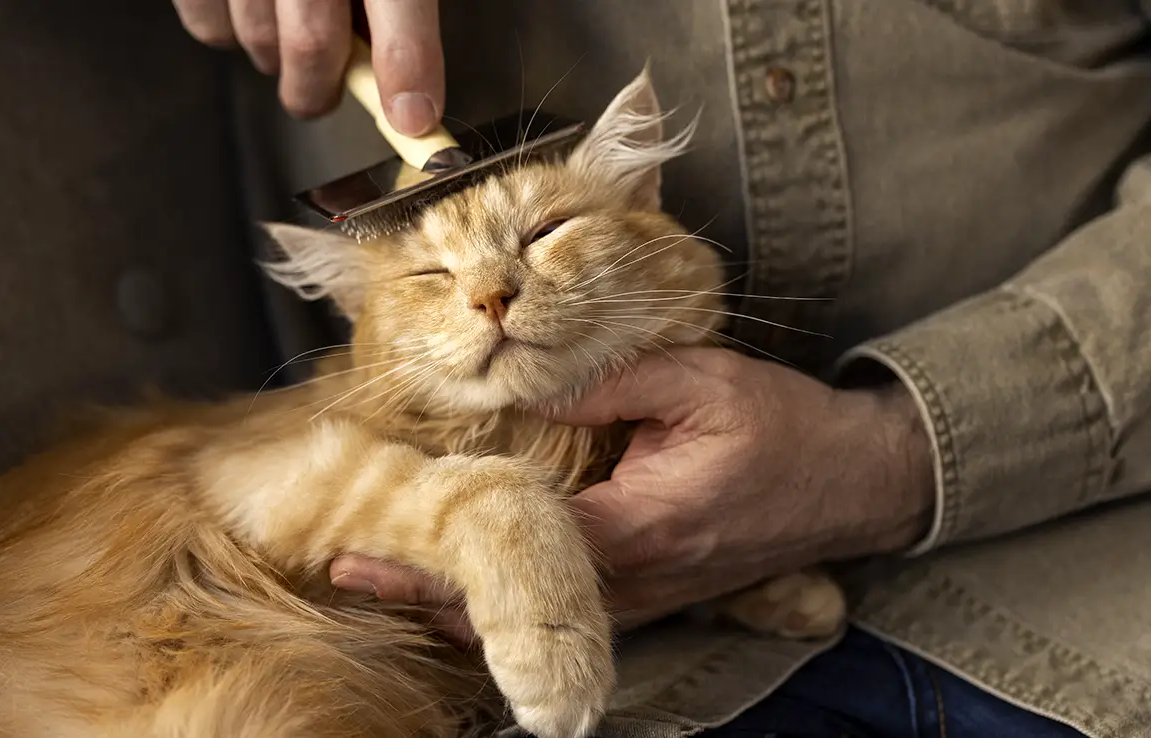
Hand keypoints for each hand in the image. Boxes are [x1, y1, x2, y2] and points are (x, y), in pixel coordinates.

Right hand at [172, 0, 443, 127]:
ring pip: (257, 39)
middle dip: (322, 90)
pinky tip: (249, 9)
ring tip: (289, 34)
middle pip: (310, 43)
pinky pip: (207, 23)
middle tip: (324, 95)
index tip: (413, 117)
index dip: (408, 68)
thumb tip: (403, 75)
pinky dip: (229, 33)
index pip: (400, 4)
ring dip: (277, 58)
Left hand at [329, 347, 935, 635]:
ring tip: (392, 576)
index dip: (432, 563)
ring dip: (461, 599)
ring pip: (533, 612)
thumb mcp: (699, 380)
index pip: (513, 556)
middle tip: (352, 569)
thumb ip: (608, 382)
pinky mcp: (654, 589)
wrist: (853, 479)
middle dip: (425, 593)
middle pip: (510, 604)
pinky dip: (510, 595)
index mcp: (638, 527)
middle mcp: (634, 578)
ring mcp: (644, 593)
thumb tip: (524, 378)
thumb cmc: (784, 427)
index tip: (364, 554)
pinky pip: (568, 603)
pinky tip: (472, 577)